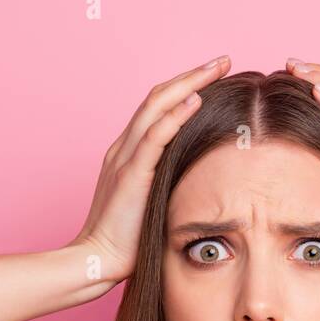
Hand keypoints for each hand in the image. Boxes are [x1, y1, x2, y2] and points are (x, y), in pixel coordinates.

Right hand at [68, 55, 231, 285]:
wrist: (97, 260)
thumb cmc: (127, 242)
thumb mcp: (153, 205)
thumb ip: (169, 185)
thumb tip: (202, 183)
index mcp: (128, 153)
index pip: (158, 109)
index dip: (185, 89)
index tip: (214, 78)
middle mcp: (123, 147)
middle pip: (158, 97)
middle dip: (192, 76)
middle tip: (222, 61)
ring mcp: (125, 157)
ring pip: (156, 107)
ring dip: (189, 84)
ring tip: (216, 68)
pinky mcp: (130, 174)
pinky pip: (154, 136)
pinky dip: (175, 115)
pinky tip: (197, 100)